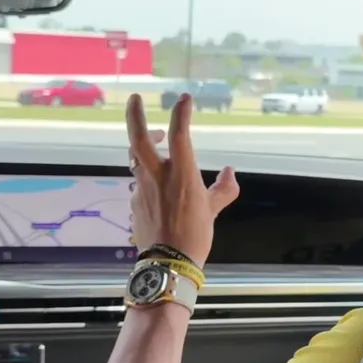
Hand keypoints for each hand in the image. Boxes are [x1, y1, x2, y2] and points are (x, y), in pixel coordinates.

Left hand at [126, 92, 238, 266]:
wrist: (168, 264)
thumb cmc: (195, 235)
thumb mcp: (214, 210)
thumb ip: (223, 188)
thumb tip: (228, 172)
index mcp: (181, 174)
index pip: (179, 134)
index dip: (181, 113)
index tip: (184, 98)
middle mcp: (157, 176)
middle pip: (139, 138)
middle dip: (135, 115)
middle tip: (135, 98)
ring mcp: (141, 188)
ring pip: (136, 158)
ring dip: (143, 145)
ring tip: (155, 142)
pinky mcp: (134, 202)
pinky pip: (139, 181)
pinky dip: (147, 175)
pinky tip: (157, 183)